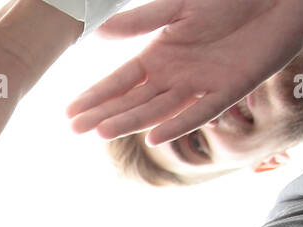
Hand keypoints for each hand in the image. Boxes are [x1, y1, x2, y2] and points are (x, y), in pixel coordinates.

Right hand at [69, 0, 302, 144]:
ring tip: (102, 132)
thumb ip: (142, 21)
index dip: (96, 95)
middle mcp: (177, 76)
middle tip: (75, 129)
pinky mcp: (232, 90)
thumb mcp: (180, 6)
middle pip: (134, 100)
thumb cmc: (230, 0)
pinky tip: (156, 137)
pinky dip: (180, 125)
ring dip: (131, 122)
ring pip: (159, 110)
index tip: (70, 112)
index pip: (121, 81)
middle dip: (104, 114)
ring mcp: (203, 85)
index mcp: (161, 55)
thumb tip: (99, 33)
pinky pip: (202, 112)